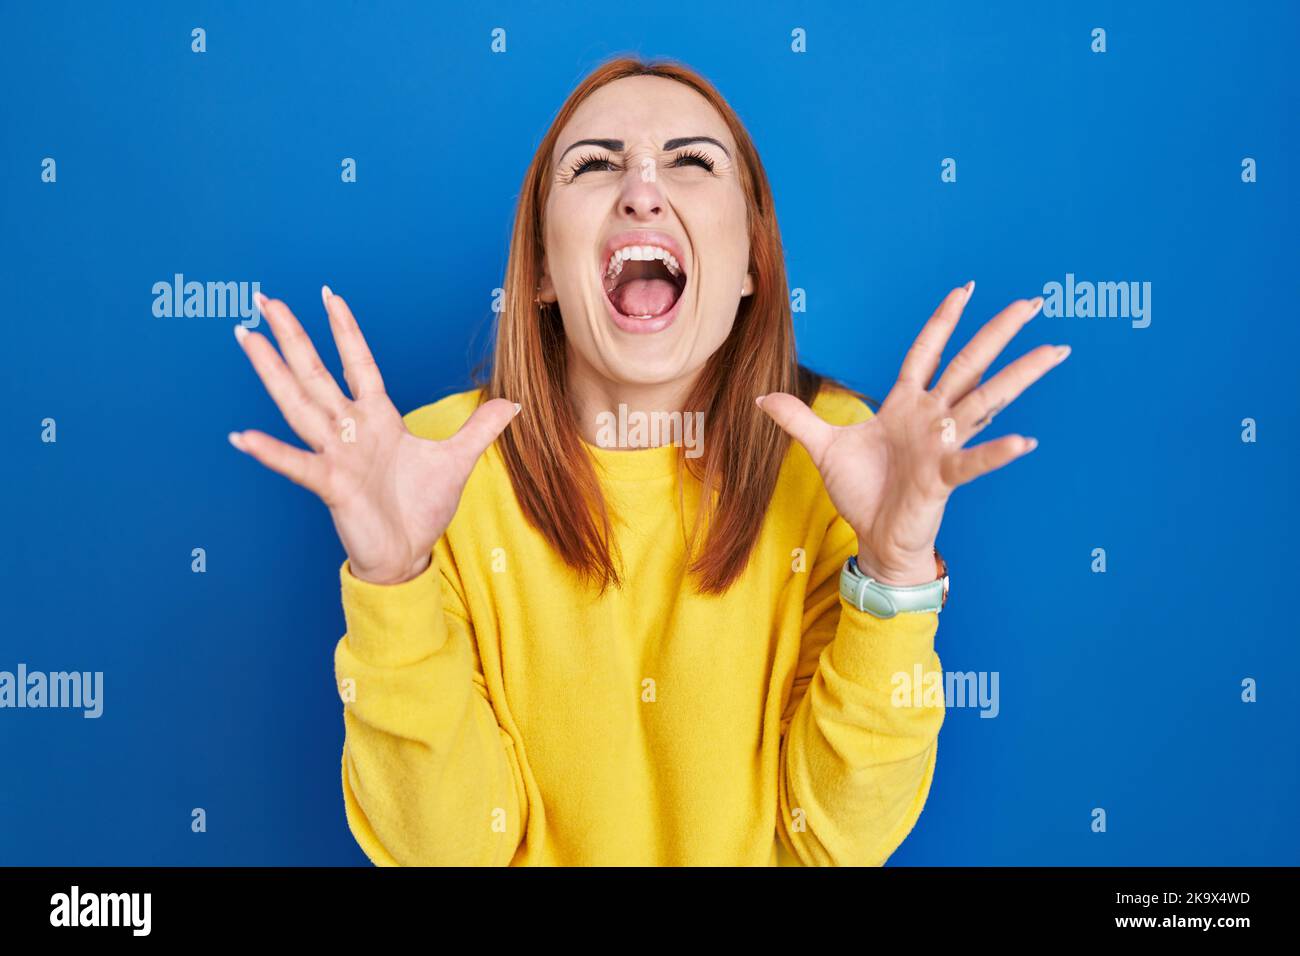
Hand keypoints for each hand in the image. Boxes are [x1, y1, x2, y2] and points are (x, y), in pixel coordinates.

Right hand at [229, 287, 519, 584]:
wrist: (408, 553)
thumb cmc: (422, 507)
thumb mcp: (459, 460)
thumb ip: (481, 428)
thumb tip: (514, 402)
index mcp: (378, 417)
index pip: (358, 362)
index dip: (346, 330)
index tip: (329, 295)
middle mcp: (350, 429)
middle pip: (316, 373)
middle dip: (292, 337)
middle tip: (266, 300)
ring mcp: (336, 455)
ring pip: (299, 405)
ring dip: (272, 373)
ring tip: (246, 339)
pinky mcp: (331, 486)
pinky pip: (297, 464)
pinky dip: (270, 451)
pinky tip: (242, 436)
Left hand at [757, 282, 1068, 585]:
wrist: (875, 537)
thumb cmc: (861, 491)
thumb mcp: (823, 448)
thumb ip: (797, 418)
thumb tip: (761, 397)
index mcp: (904, 405)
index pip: (926, 352)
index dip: (943, 321)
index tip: (965, 289)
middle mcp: (931, 418)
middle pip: (969, 365)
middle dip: (998, 333)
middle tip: (1033, 302)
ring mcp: (942, 445)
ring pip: (984, 402)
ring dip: (1019, 376)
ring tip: (1055, 350)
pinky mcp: (943, 477)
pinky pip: (973, 461)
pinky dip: (997, 452)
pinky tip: (1025, 441)